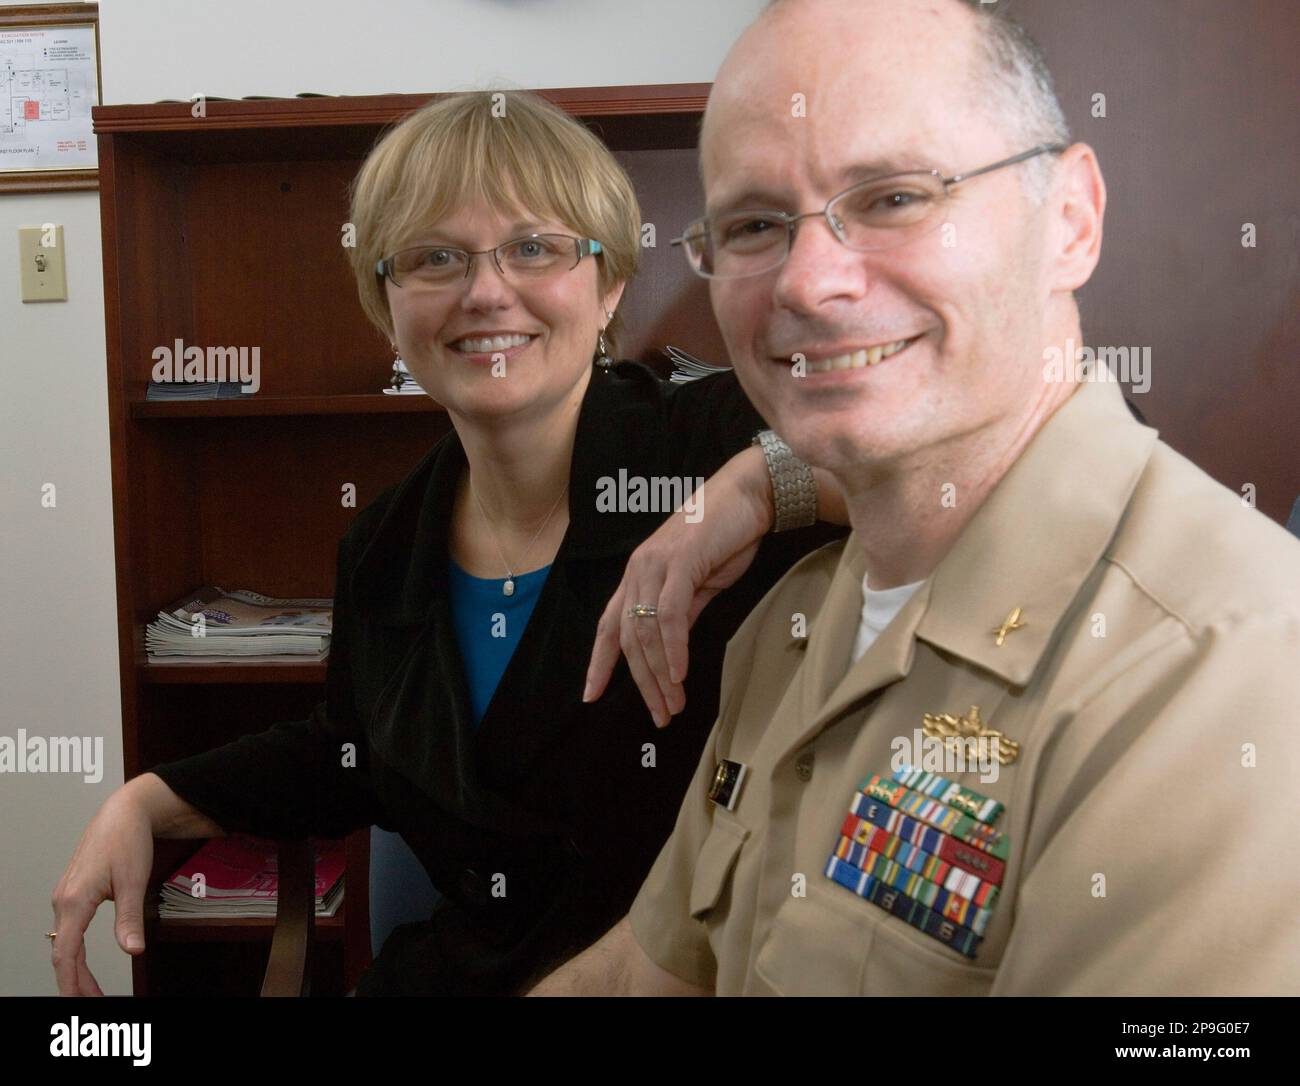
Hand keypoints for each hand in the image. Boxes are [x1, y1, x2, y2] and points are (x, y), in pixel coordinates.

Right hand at [49, 789, 154, 994]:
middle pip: (63, 952)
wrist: (123, 812)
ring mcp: (65, 896)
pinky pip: (68, 930)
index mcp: (74, 901)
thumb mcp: (133, 881)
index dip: (72, 982)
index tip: (81, 1001)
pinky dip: (75, 951)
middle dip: (75, 981)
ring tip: (90, 989)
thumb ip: (129, 918)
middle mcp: (63, 900)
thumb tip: (132, 950)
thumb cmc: (126, 839)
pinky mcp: (73, 893)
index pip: (67, 953)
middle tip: (94, 1000)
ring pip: (64, 942)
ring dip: (75, 968)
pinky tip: (84, 961)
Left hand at [584, 447, 772, 725]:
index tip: (591, 694)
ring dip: (659, 675)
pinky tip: (679, 674)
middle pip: (628, 637)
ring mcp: (655, 564)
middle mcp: (638, 570)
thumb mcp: (699, 582)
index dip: (599, 662)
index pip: (608, 625)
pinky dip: (673, 648)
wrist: (748, 496)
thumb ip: (682, 612)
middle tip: (659, 716)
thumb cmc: (726, 536)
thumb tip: (671, 648)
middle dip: (641, 683)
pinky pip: (670, 615)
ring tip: (672, 705)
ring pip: (646, 631)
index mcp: (638, 575)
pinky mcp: (679, 562)